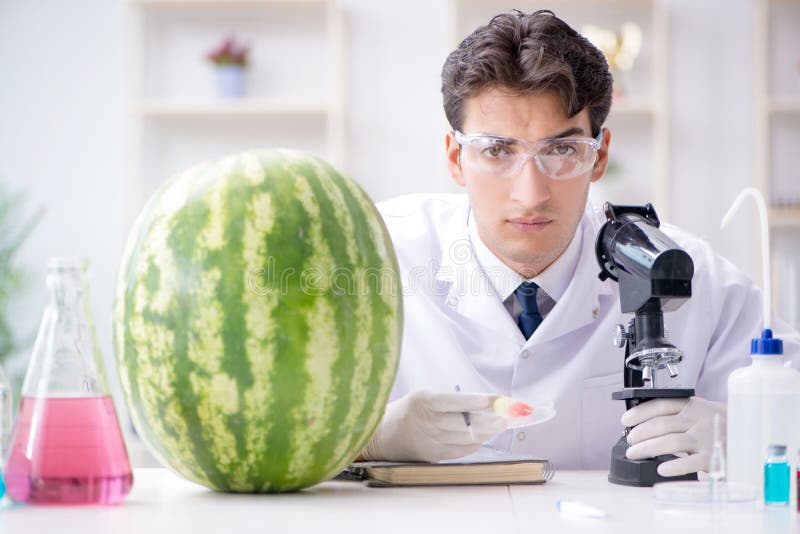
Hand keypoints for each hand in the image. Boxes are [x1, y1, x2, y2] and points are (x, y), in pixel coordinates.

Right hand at [361, 389, 507, 461]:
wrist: (383, 434)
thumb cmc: (410, 410)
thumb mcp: (426, 396)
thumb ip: (452, 400)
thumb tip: (488, 404)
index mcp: (425, 400)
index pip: (454, 401)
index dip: (475, 401)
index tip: (494, 400)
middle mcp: (428, 421)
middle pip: (464, 423)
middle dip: (489, 420)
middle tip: (508, 417)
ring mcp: (431, 441)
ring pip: (466, 437)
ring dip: (487, 431)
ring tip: (502, 425)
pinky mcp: (434, 455)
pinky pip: (461, 450)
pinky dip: (475, 443)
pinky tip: (485, 436)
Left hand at [621, 397, 726, 476]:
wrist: (755, 439)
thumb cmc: (723, 427)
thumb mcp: (703, 414)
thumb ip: (680, 415)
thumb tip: (646, 423)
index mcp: (694, 406)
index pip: (661, 404)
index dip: (639, 412)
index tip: (626, 421)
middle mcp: (700, 420)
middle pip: (662, 424)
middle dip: (640, 433)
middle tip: (629, 441)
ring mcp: (707, 439)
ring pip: (671, 441)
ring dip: (647, 448)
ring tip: (634, 453)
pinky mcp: (714, 458)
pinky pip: (690, 462)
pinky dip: (674, 466)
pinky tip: (661, 469)